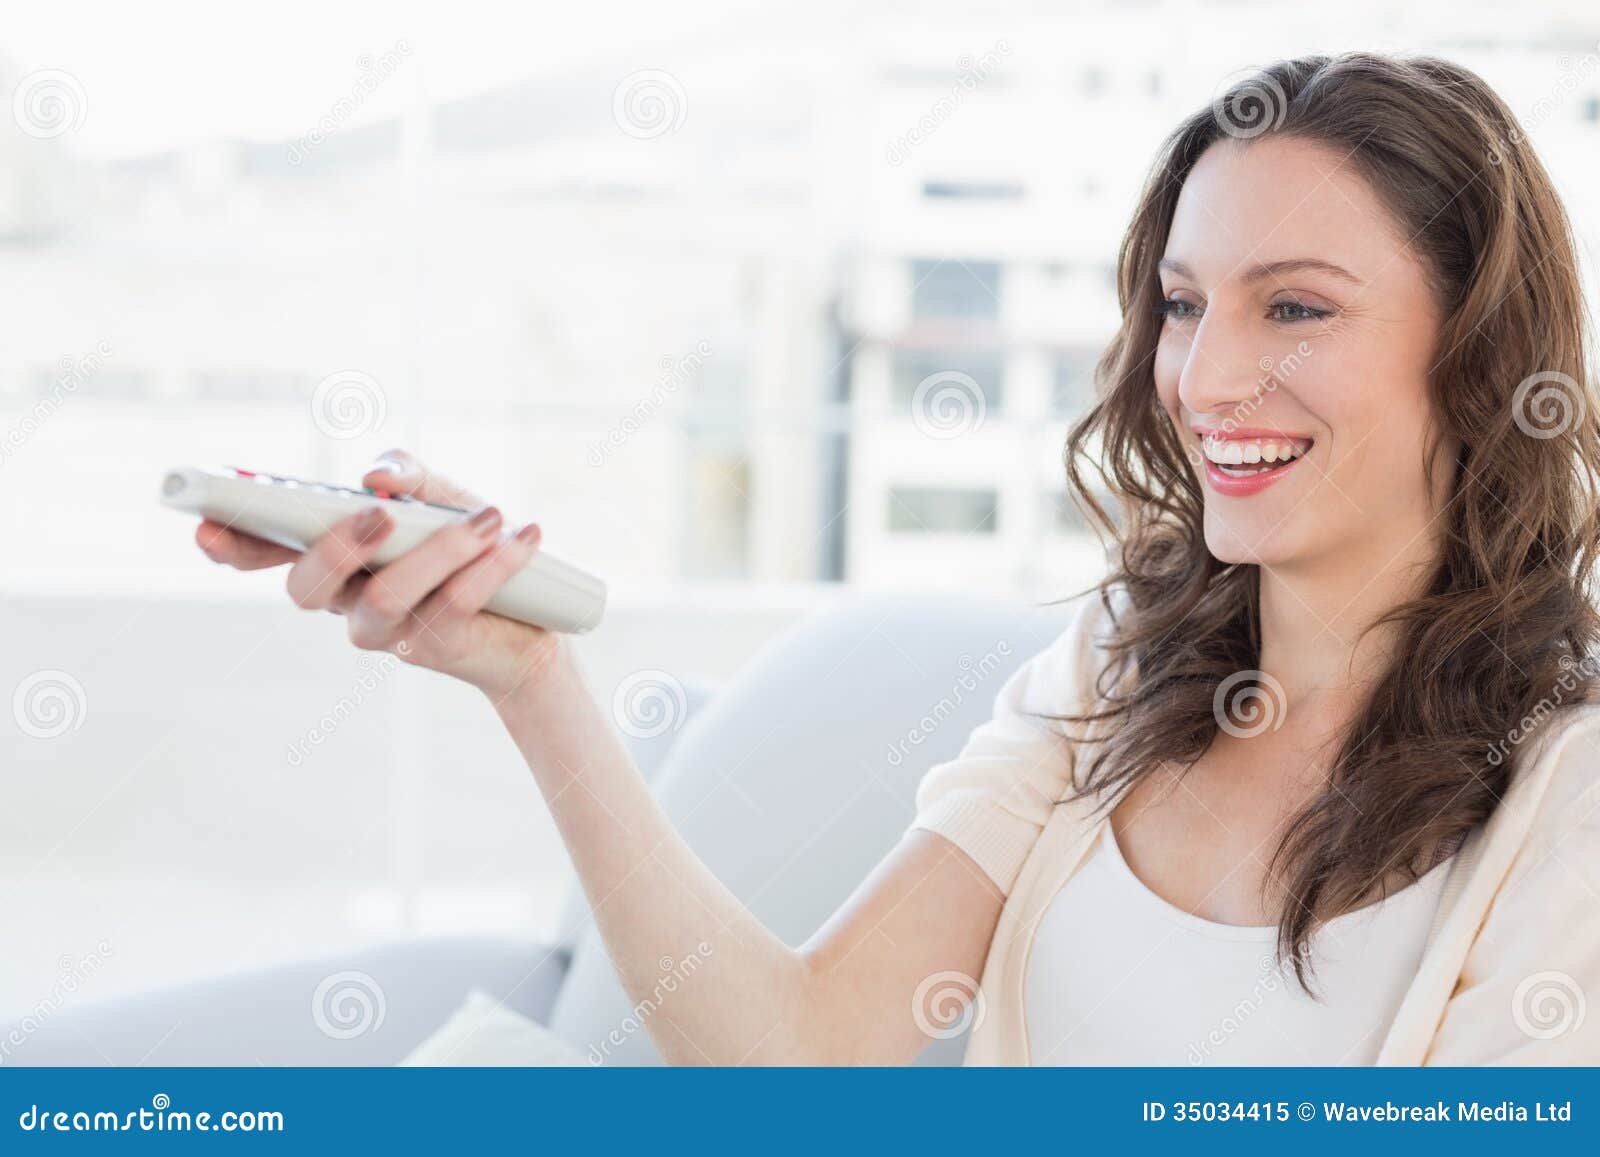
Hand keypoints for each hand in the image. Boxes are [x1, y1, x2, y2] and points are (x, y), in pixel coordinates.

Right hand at [194, 450, 564, 698]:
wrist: (533, 610)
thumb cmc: (470, 539)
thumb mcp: (440, 493)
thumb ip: (407, 474)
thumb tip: (377, 477)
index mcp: (330, 555)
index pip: (262, 552)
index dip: (229, 544)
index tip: (205, 526)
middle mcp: (343, 598)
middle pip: (306, 588)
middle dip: (337, 546)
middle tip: (380, 513)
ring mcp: (383, 630)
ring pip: (385, 599)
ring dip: (439, 550)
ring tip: (488, 517)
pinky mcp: (431, 648)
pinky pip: (452, 606)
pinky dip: (491, 565)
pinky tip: (522, 535)